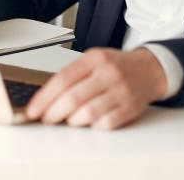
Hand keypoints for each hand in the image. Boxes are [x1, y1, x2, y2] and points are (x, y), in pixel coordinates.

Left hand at [25, 48, 167, 129]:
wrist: (150, 69)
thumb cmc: (116, 66)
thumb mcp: (94, 60)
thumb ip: (72, 75)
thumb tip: (45, 98)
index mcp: (94, 58)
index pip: (62, 79)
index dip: (44, 98)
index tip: (33, 110)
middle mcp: (108, 73)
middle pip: (73, 98)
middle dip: (54, 113)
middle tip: (47, 119)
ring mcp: (121, 90)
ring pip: (88, 112)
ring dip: (73, 120)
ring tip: (69, 120)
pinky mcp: (130, 107)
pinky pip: (106, 123)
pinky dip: (93, 126)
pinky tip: (89, 122)